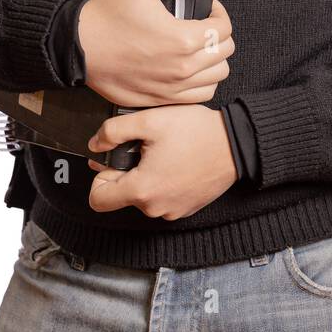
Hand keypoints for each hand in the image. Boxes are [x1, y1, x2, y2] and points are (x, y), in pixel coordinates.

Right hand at [76, 0, 234, 107]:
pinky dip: (200, 83)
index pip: (225, 29)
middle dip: (219, 34)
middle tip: (202, 25)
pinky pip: (198, 97)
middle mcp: (181, 68)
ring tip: (197, 46)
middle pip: (225, 54)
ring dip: (213, 60)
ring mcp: (171, 88)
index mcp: (182, 38)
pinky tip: (187, 68)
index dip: (219, 13)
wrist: (76, 46)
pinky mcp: (159, 100)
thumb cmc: (106, 15)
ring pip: (216, 78)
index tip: (207, 8)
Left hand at [87, 105, 238, 219]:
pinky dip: (163, 184)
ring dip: (146, 178)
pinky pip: (162, 200)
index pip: (97, 200)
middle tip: (145, 149)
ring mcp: (172, 212)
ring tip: (164, 154)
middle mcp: (155, 208)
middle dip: (126, 173)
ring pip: (143, 198)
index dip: (99, 177)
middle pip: (121, 197)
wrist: (236, 144)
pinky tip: (177, 163)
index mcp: (142, 190)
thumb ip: (113, 131)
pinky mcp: (186, 209)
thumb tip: (95, 144)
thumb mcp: (149, 120)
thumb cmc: (195, 131)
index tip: (115, 159)